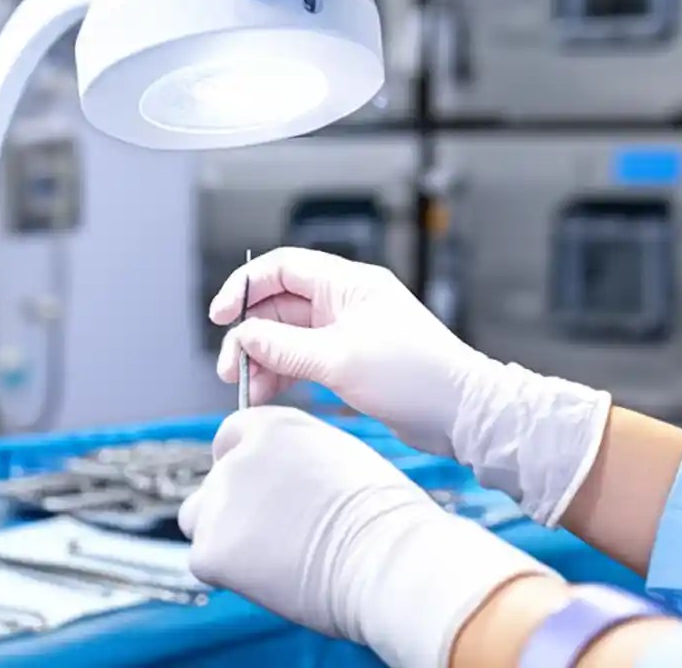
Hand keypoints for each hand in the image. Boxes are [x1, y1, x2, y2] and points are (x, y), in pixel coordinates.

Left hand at [179, 407, 556, 667]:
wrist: (388, 560)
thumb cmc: (383, 518)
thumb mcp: (339, 458)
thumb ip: (296, 460)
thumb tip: (280, 481)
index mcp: (272, 426)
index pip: (231, 439)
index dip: (241, 468)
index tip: (258, 493)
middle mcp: (239, 456)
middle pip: (214, 482)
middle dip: (235, 507)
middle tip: (276, 536)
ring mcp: (220, 500)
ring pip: (200, 519)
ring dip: (225, 536)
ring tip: (273, 557)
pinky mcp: (211, 547)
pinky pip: (204, 559)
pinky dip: (229, 573)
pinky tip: (271, 577)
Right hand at [210, 247, 476, 456]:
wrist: (461, 413)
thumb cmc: (417, 376)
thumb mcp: (339, 359)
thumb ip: (284, 348)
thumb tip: (244, 339)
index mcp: (348, 284)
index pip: (282, 268)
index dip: (245, 287)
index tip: (220, 315)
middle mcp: (345, 302)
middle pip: (279, 306)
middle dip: (250, 334)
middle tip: (231, 367)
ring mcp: (347, 332)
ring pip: (287, 337)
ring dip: (263, 359)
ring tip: (248, 388)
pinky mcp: (349, 361)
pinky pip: (302, 360)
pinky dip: (282, 374)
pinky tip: (269, 393)